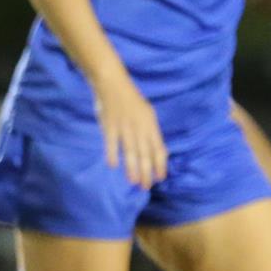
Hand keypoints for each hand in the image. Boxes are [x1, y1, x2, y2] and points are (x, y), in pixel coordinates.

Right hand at [93, 68, 166, 188]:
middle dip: (147, 172)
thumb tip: (158, 152)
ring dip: (132, 168)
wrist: (112, 83)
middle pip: (145, 153)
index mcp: (150, 124)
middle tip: (146, 186)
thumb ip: (151, 132)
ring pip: (130, 151)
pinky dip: (112, 154)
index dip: (160, 164)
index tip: (160, 177)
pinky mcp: (109, 125)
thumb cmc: (131, 100)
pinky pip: (111, 142)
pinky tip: (113, 165)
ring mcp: (124, 127)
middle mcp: (139, 128)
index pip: (159, 148)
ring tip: (134, 181)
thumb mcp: (147, 114)